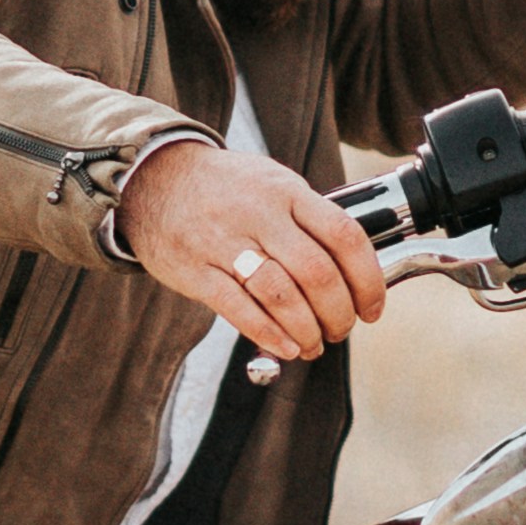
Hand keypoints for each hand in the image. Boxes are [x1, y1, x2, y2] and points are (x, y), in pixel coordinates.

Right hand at [117, 132, 391, 366]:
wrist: (153, 177)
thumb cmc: (224, 188)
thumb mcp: (273, 183)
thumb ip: (309, 219)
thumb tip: (352, 268)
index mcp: (287, 192)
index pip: (345, 237)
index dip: (368, 280)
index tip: (372, 307)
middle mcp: (260, 215)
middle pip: (317, 273)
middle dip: (338, 313)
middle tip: (341, 330)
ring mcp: (225, 242)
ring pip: (282, 296)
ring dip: (307, 330)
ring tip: (313, 344)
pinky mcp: (196, 269)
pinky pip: (239, 308)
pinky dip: (269, 334)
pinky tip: (286, 347)